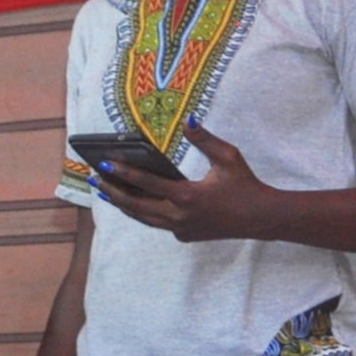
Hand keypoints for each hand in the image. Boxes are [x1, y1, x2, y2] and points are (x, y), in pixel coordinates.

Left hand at [92, 120, 273, 241]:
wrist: (261, 219)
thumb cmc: (245, 184)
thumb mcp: (228, 157)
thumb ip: (205, 139)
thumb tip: (188, 119)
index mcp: (188, 196)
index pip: (147, 184)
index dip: (124, 173)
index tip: (104, 164)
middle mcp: (180, 217)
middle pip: (136, 205)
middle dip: (112, 191)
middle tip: (94, 178)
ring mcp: (181, 229)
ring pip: (143, 218)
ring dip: (122, 204)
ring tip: (104, 190)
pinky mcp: (184, 236)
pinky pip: (156, 223)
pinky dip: (141, 212)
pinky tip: (131, 200)